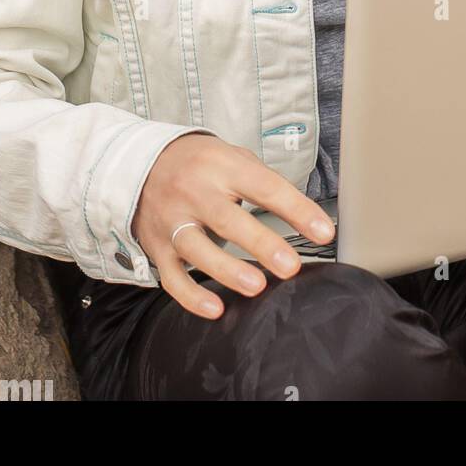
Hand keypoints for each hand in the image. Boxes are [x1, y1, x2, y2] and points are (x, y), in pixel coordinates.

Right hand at [133, 134, 334, 318]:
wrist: (142, 162)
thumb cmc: (201, 163)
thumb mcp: (233, 157)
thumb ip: (264, 183)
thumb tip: (305, 216)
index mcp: (222, 166)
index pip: (265, 186)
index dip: (296, 209)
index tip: (323, 231)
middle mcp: (195, 191)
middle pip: (227, 219)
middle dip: (260, 244)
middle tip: (289, 266)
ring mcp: (173, 220)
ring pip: (197, 248)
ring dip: (227, 270)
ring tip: (257, 286)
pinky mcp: (157, 246)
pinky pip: (172, 276)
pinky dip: (192, 296)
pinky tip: (216, 308)